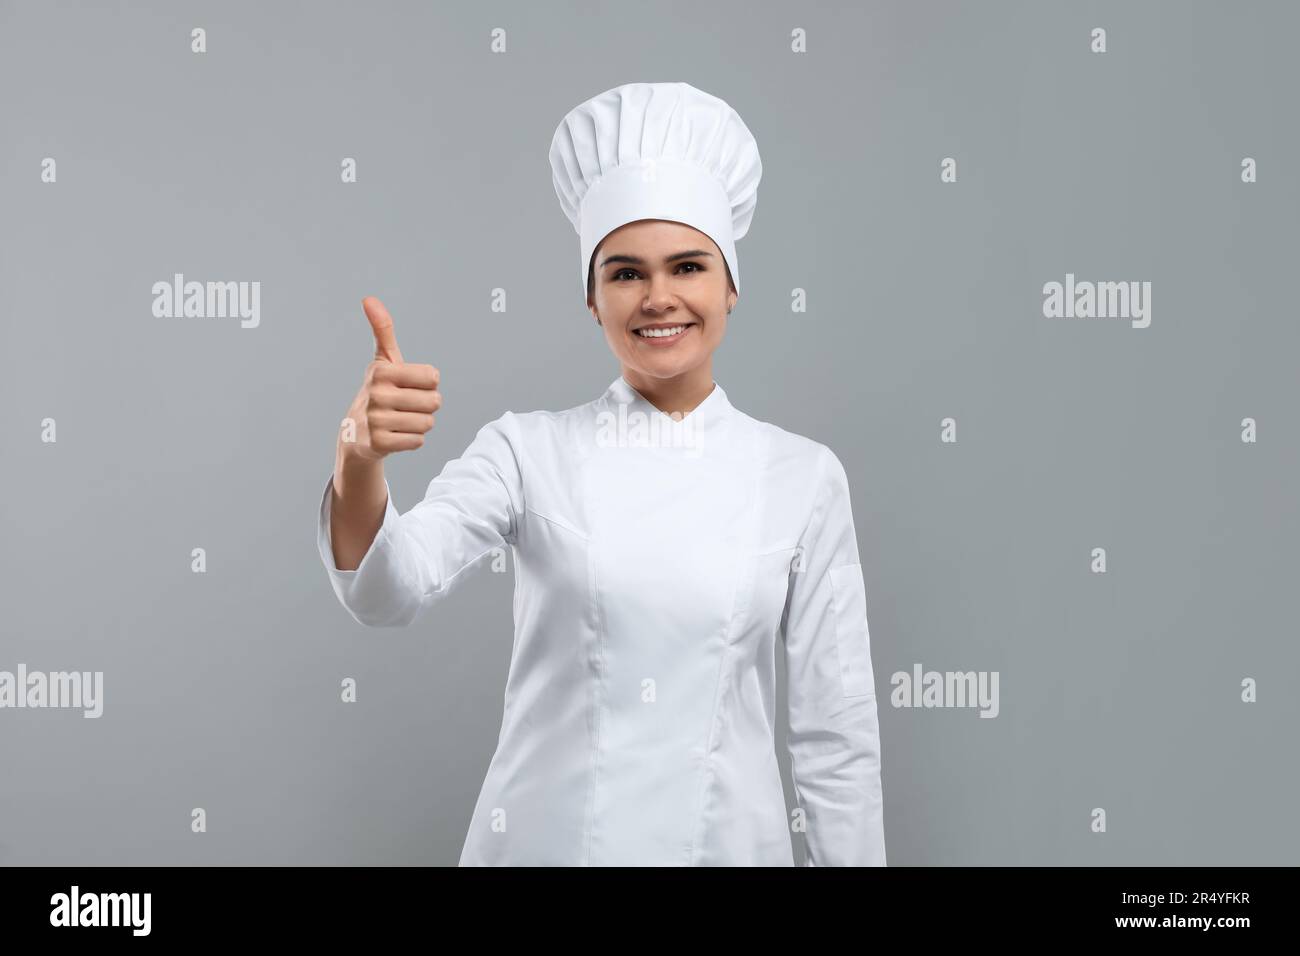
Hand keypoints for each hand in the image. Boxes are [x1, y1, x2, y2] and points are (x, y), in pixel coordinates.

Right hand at [338, 296, 440, 461]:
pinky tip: (396, 435)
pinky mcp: (379, 444)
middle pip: (434, 402)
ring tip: (401, 420)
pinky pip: (417, 441)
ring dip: (420, 424)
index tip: (410, 385)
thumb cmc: (379, 390)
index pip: (433, 377)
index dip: (428, 383)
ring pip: (427, 423)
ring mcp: (376, 421)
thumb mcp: (382, 361)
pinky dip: (412, 440)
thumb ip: (382, 330)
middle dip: (427, 405)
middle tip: (407, 406)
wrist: (355, 432)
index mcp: (382, 371)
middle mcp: (377, 395)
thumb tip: (369, 298)